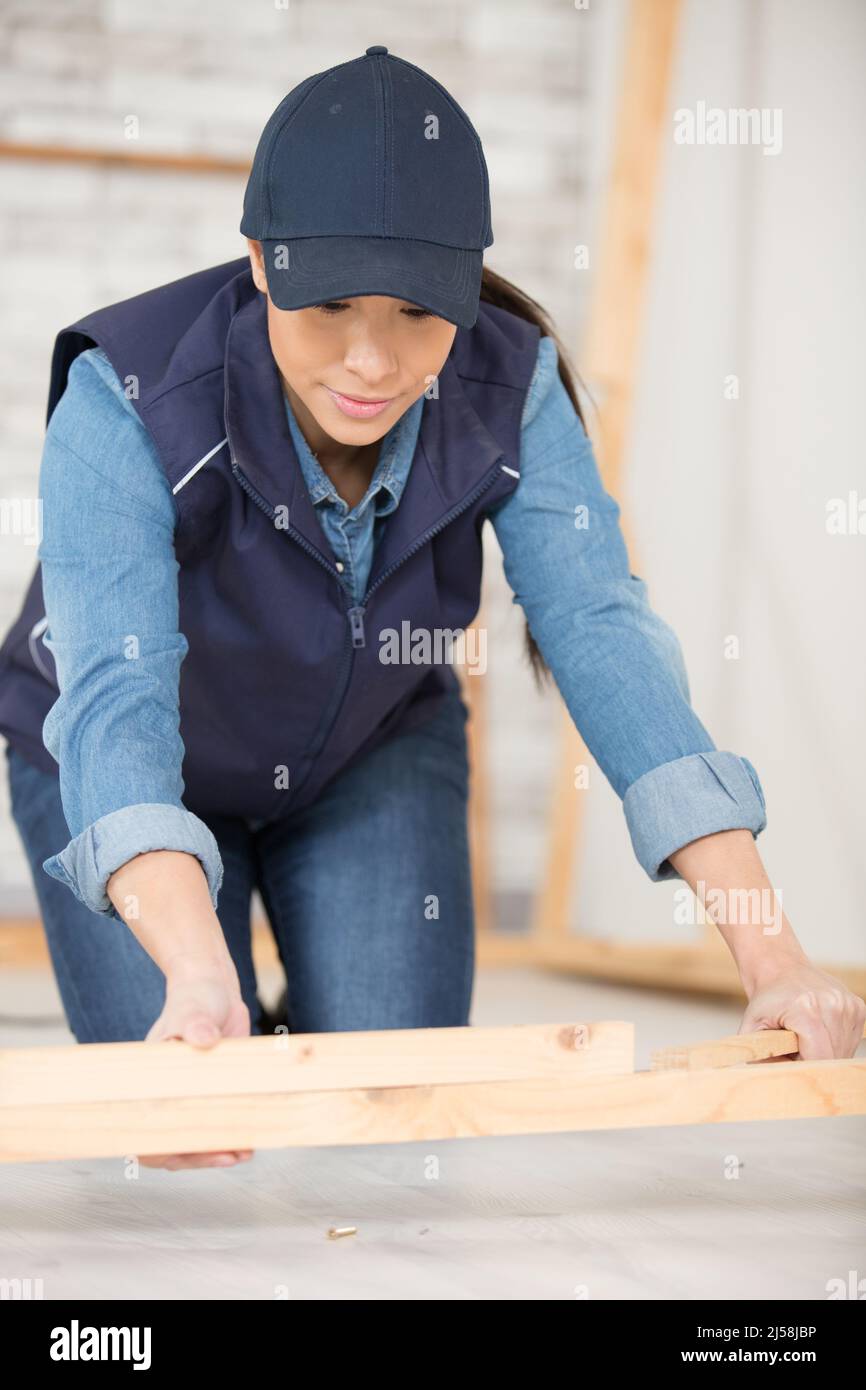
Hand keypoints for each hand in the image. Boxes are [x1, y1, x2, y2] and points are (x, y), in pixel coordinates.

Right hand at [140, 965, 254, 1170]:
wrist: (215, 989)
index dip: (160, 1147)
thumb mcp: (192, 1009)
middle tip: (228, 1154)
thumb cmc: (194, 997)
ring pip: (195, 1138)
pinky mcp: (212, 1093)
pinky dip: (229, 1135)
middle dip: (198, 1156)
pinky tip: (248, 1140)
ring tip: (243, 1152)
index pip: (142, 1129)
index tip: (184, 1152)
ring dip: (216, 1151)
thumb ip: (194, 1023)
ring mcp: (189, 1096)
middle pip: (171, 1142)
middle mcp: (166, 1094)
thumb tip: (202, 1038)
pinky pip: (216, 1124)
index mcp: (148, 1082)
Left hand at [739, 954, 865, 1060]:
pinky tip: (820, 1030)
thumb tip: (771, 1082)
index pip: (819, 1058)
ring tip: (807, 1038)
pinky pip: (852, 1039)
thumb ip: (758, 1056)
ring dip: (827, 1052)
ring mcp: (848, 1005)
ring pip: (845, 1051)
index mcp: (806, 1009)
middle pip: (834, 1057)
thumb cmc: (767, 1000)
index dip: (805, 1068)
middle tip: (796, 1050)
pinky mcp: (857, 1007)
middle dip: (815, 1062)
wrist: (781, 969)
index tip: (792, 1064)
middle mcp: (832, 1005)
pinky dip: (836, 1042)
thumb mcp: (751, 1027)